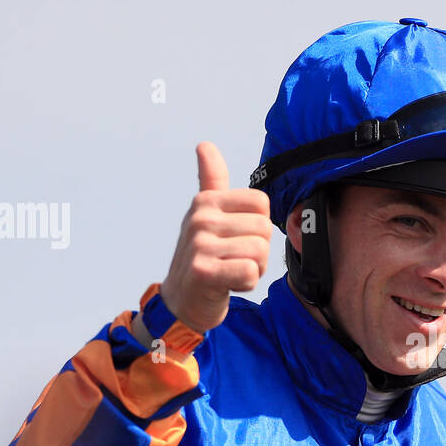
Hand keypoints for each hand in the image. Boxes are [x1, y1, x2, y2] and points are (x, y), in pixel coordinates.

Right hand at [158, 141, 271, 333]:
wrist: (182, 301)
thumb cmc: (202, 256)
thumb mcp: (204, 214)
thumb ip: (211, 180)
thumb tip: (205, 144)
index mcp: (206, 201)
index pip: (262, 204)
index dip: (258, 227)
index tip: (238, 239)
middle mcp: (200, 218)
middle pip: (264, 229)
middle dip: (258, 251)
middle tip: (234, 260)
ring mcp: (200, 245)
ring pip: (260, 252)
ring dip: (253, 269)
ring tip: (230, 272)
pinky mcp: (203, 272)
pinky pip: (249, 272)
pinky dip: (246, 284)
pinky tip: (228, 285)